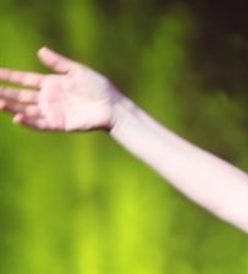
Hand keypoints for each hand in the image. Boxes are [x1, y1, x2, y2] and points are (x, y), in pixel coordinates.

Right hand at [0, 47, 119, 131]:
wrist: (113, 107)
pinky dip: (29, 122)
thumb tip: (40, 50)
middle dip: (5, 93)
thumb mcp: (77, 71)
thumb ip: (58, 63)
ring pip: (26, 110)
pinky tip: (17, 117)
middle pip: (21, 96)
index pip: (24, 79)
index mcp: (51, 84)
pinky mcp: (60, 124)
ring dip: (12, 107)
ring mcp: (53, 112)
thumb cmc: (99, 87)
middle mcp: (48, 98)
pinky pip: (40, 124)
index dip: (9, 77)